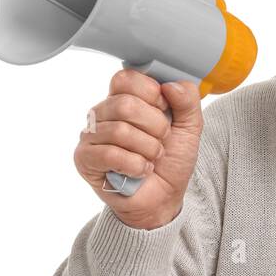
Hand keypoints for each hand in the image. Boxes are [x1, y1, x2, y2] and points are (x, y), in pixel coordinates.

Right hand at [74, 68, 203, 229]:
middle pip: (125, 105)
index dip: (152, 94)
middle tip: (161, 141)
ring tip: (152, 158)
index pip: (126, 78)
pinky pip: (110, 154)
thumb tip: (170, 85)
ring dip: (148, 149)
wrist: (164, 197)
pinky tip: (141, 170)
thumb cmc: (171, 160)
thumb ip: (187, 100)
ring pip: (120, 131)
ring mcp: (91, 135)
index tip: (164, 111)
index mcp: (123, 97)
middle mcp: (102, 112)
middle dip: (155, 127)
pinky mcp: (85, 159)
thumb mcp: (190, 127)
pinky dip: (135, 165)